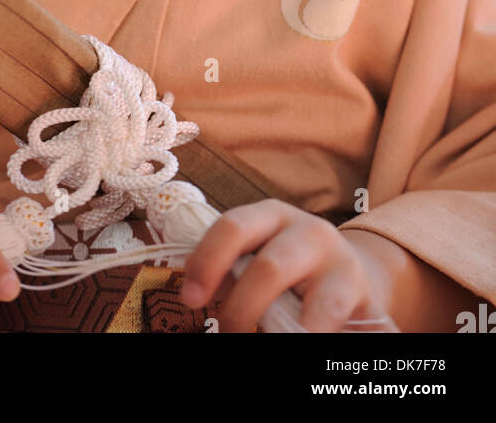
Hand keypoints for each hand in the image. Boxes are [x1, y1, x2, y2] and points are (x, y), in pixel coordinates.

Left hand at [179, 199, 389, 332]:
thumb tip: (193, 294)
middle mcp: (311, 233)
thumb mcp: (256, 253)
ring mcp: (345, 267)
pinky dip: (335, 343)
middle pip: (271, 267)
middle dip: (242, 309)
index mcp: (272, 216)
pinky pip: (361, 328)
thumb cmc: (287, 267)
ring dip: (292, 335)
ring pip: (322, 304)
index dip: (208, 262)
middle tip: (228, 333)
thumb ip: (229, 268)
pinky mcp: (370, 302)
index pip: (233, 227)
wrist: (350, 271)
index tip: (190, 300)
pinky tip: (318, 345)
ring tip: (272, 344)